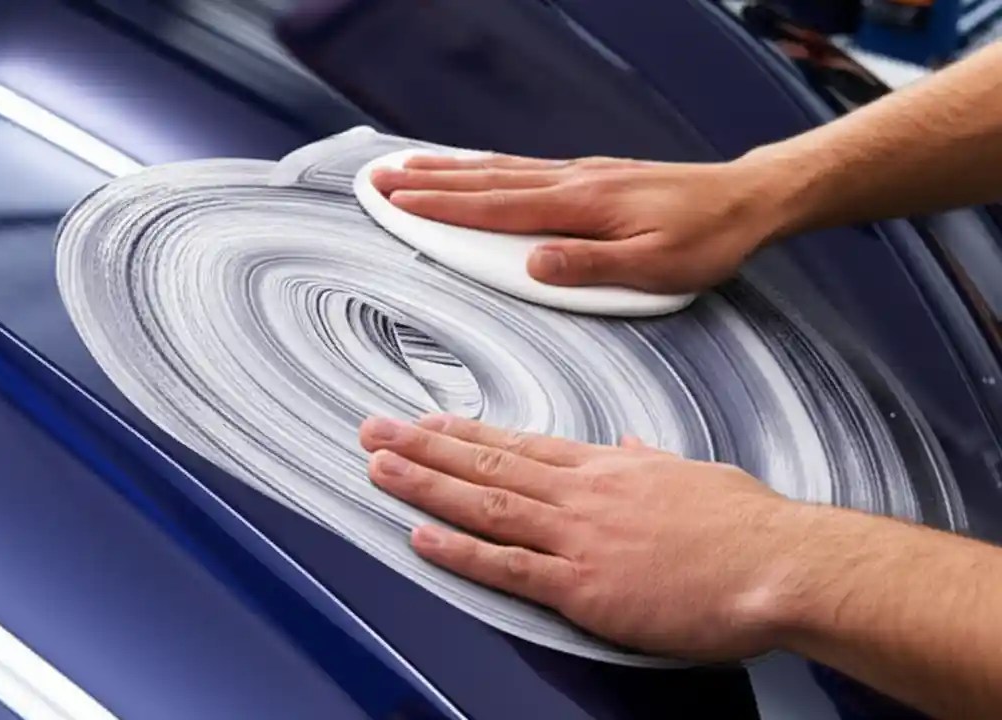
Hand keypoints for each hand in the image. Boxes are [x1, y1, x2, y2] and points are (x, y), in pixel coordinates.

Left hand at [358, 413, 815, 660]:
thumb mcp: (695, 474)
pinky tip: (420, 536)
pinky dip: (460, 551)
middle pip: (489, 463)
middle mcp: (582, 494)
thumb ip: (652, 460)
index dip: (466, 433)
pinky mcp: (585, 585)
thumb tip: (632, 445)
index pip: (521, 443)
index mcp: (607, 467)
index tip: (427, 422)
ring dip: (427, 484)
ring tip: (379, 467)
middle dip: (425, 446)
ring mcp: (579, 537)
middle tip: (375, 430)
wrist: (780, 564)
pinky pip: (510, 566)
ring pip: (487, 504)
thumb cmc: (747, 525)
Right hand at [370, 153, 789, 293]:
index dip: (439, 205)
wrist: (747, 200)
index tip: (394, 199)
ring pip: (501, 169)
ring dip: (450, 169)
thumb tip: (533, 263)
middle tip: (379, 179)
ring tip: (410, 167)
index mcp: (579, 206)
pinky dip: (487, 166)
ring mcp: (580, 174)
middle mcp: (572, 181)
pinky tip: (475, 168)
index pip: (493, 206)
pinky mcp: (592, 176)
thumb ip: (591, 267)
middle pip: (485, 180)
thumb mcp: (655, 267)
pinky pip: (524, 168)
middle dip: (427, 180)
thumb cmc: (705, 239)